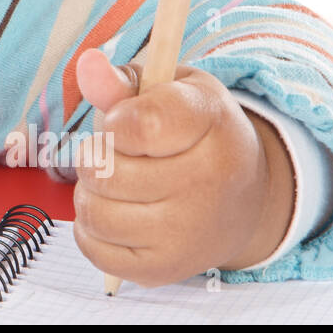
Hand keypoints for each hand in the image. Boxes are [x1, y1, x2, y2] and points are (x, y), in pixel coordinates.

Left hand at [70, 49, 290, 286]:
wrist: (245, 201)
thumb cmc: (195, 135)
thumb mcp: (171, 91)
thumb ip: (124, 80)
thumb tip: (87, 63)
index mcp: (210, 123)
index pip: (137, 126)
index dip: (114, 121)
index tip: (124, 121)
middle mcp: (206, 183)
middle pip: (103, 170)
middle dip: (98, 155)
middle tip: (122, 154)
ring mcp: (186, 233)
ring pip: (93, 210)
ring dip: (91, 192)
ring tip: (117, 183)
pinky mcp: (164, 269)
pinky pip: (93, 248)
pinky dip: (91, 229)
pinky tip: (118, 213)